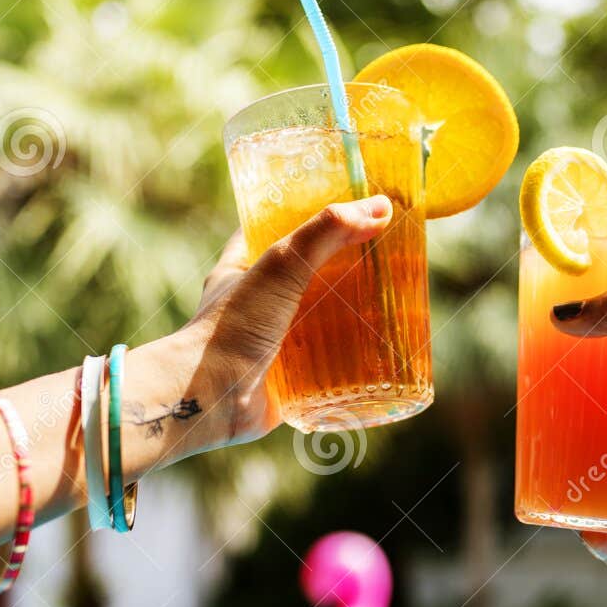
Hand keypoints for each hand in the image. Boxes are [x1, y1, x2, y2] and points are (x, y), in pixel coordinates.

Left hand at [135, 196, 392, 463]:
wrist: (212, 401)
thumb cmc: (233, 328)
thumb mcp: (280, 267)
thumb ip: (326, 233)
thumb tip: (380, 209)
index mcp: (243, 267)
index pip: (276, 226)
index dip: (310, 212)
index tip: (350, 205)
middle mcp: (258, 301)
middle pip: (309, 272)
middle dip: (345, 265)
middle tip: (386, 253)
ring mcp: (275, 340)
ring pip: (322, 317)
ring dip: (354, 312)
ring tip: (394, 299)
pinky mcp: (291, 377)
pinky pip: (328, 361)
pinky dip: (354, 355)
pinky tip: (385, 347)